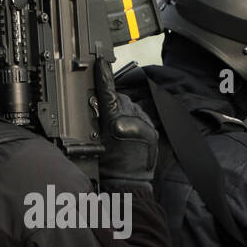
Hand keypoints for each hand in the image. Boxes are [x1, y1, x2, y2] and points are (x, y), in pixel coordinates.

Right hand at [95, 61, 157, 186]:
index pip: (107, 93)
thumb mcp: (94, 140)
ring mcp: (145, 125)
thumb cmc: (108, 168)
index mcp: (115, 123)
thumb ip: (95, 118)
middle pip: (119, 99)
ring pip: (131, 106)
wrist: (128, 184)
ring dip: (123, 112)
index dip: (102, 76)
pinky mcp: (153, 130)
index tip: (100, 62)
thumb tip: (95, 101)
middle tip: (104, 119)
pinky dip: (134, 120)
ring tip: (117, 131)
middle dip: (111, 104)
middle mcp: (133, 121)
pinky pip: (141, 116)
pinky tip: (128, 133)